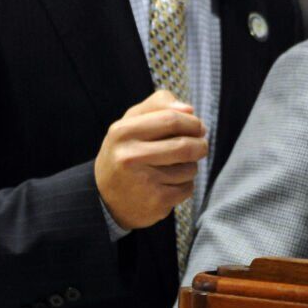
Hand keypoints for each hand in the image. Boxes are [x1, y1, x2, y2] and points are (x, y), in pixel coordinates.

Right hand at [94, 90, 206, 229]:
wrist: (106, 198)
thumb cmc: (127, 152)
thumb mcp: (132, 122)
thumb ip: (158, 106)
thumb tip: (189, 109)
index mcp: (123, 131)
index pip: (171, 119)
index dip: (192, 122)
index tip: (198, 128)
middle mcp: (130, 156)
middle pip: (185, 145)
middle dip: (200, 145)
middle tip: (200, 146)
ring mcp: (143, 181)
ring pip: (190, 168)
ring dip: (191, 167)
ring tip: (173, 168)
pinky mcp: (156, 201)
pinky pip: (188, 188)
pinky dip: (186, 186)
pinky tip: (168, 185)